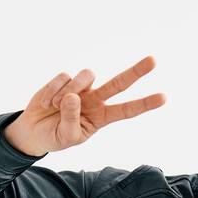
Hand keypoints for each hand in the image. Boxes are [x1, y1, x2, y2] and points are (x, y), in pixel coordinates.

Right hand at [3, 55, 165, 156]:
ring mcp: (81, 88)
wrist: (33, 131)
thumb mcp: (67, 137)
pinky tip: (46, 103)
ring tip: (55, 106)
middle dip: (136, 72)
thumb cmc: (55, 137)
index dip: (145, 104)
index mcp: (102, 118)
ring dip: (70, 90)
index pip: (127, 110)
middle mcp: (96, 99)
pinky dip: (53, 91)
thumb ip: (72, 119)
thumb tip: (74, 96)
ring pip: (87, 76)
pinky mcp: (64, 79)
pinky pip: (63, 77)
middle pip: (119, 83)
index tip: (164, 97)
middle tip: (154, 60)